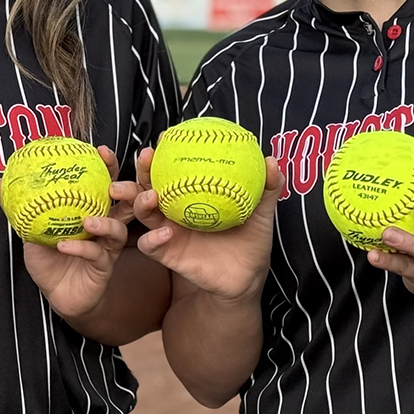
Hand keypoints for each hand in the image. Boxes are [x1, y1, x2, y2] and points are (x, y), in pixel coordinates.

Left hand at [8, 145, 137, 319]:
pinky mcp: (104, 268)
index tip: (100, 150)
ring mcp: (107, 248)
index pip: (105, 183)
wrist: (57, 295)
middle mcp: (105, 227)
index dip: (107, 166)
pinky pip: (96, 256)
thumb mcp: (31, 230)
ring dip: (103, 223)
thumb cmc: (49, 260)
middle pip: (125, 203)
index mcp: (93, 211)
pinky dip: (80, 249)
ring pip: (117, 230)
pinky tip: (65, 246)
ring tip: (87, 220)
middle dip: (124, 189)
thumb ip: (20, 209)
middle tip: (111, 182)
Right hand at [135, 148, 282, 302]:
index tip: (166, 135)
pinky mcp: (167, 254)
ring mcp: (168, 232)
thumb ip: (266, 188)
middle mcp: (175, 210)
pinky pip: (151, 246)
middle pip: (150, 185)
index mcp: (192, 195)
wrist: (247, 277)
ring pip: (144, 213)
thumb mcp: (261, 213)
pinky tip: (167, 233)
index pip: (172, 169)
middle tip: (147, 154)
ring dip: (142, 201)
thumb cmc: (252, 240)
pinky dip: (154, 239)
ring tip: (152, 195)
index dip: (165, 152)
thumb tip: (271, 161)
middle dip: (143, 168)